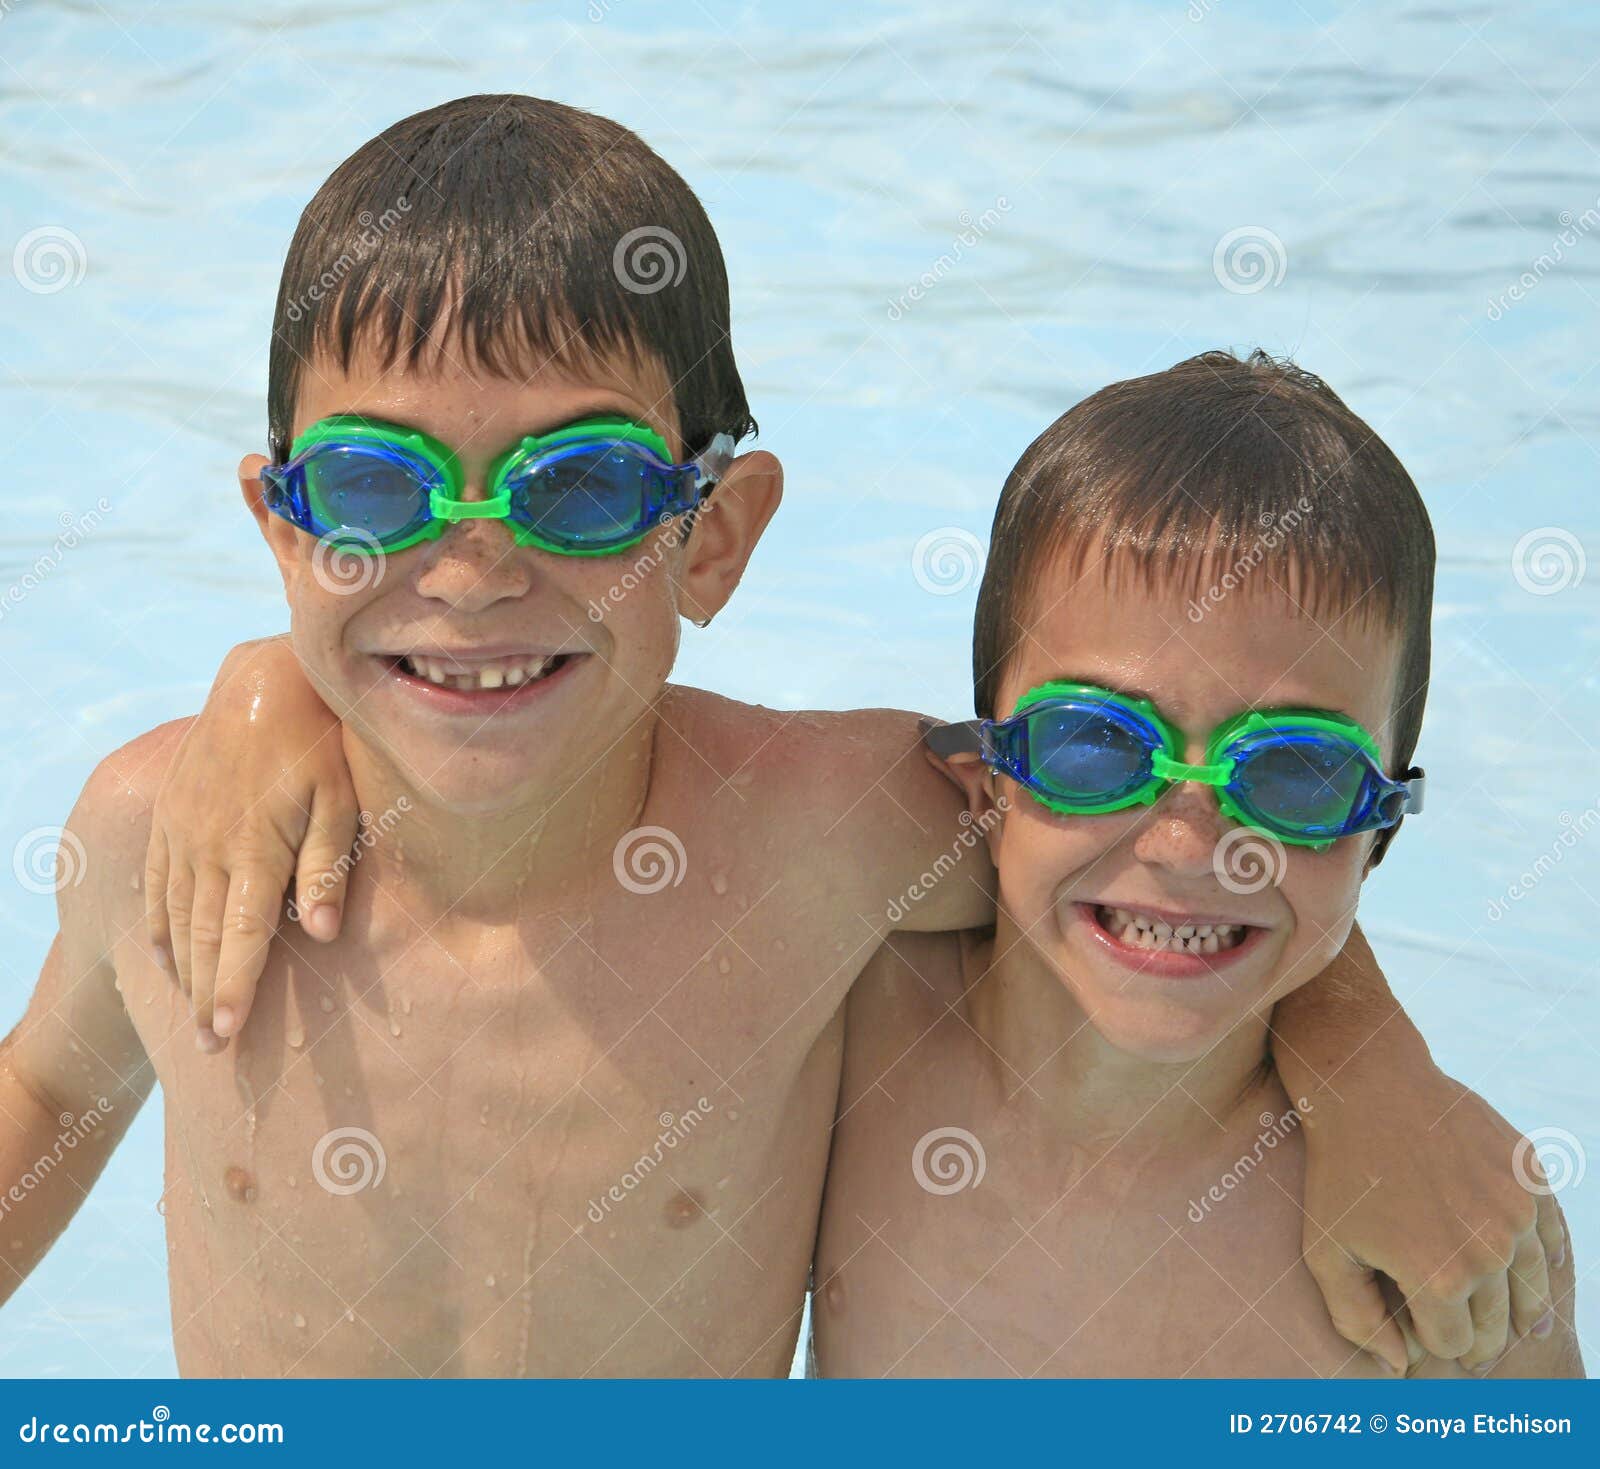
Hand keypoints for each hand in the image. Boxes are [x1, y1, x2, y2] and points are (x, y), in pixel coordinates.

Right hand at [144, 636, 356, 1045]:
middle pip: (201, 936)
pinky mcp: (171, 815)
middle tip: (206, 1049)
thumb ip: (329, 865)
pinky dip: (158, 922)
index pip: (239, 935)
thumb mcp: (340, 798)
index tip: (225, 1035)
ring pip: (176, 914)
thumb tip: (325, 931)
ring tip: (189, 1013)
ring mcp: (181, 831)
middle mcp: (208, 846)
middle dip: (203, 995)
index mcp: (254, 848)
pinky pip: (157, 880)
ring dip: (181, 967)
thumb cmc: (319, 742)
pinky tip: (162, 953)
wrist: (261, 681)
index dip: (232, 988)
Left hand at [1298, 1072, 1564, 1374]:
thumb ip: (1356, 1320)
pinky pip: (1550, 1237)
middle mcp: (1490, 1250)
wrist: (1370, 1086)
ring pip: (1530, 1287)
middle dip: (1476, 1334)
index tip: (1417, 1327)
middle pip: (1495, 1322)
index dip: (1432, 1340)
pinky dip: (1545, 1261)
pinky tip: (1539, 1275)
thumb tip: (1398, 1368)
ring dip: (1516, 1307)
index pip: (1452, 1343)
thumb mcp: (1325, 1250)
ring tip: (1512, 1325)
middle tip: (1467, 1342)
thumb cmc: (1340, 1171)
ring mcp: (1517, 1212)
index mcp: (1440, 1277)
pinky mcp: (1531, 1178)